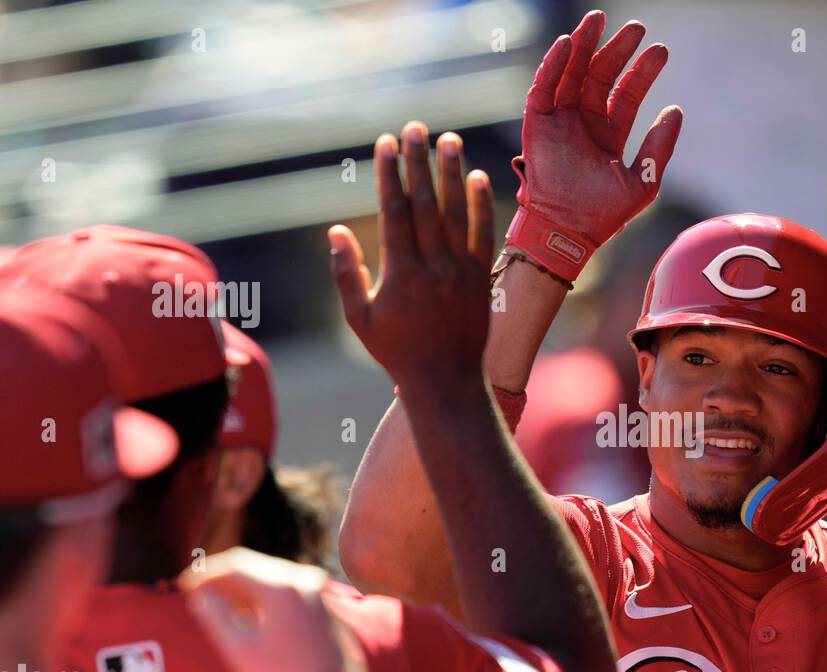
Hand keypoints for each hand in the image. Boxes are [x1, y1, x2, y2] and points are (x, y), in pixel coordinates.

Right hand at [180, 548, 364, 671]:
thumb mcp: (240, 649)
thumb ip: (216, 617)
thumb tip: (201, 595)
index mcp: (282, 588)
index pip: (236, 566)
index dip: (205, 573)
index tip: (184, 585)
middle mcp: (302, 580)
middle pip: (253, 566)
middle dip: (222, 577)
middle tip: (196, 592)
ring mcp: (315, 589)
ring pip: (269, 574)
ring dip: (241, 585)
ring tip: (216, 603)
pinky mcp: (319, 602)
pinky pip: (284, 586)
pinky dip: (261, 594)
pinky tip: (244, 611)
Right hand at [328, 124, 494, 390]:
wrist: (446, 382)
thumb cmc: (397, 352)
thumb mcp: (360, 319)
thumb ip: (347, 274)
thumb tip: (336, 230)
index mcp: (400, 274)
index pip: (394, 212)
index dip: (389, 175)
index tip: (385, 143)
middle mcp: (433, 267)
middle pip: (425, 204)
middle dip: (419, 162)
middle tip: (415, 127)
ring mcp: (461, 271)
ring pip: (457, 213)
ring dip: (453, 173)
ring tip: (450, 139)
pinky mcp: (481, 278)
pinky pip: (483, 235)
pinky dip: (481, 205)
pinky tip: (478, 177)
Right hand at [506, 9, 682, 279]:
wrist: (568, 231)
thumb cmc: (604, 215)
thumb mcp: (642, 181)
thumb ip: (658, 147)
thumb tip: (675, 110)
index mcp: (608, 133)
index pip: (627, 93)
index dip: (642, 71)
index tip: (660, 50)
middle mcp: (584, 121)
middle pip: (601, 75)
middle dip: (617, 50)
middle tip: (636, 26)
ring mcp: (560, 120)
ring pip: (572, 73)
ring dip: (583, 45)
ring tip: (598, 19)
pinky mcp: (537, 123)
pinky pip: (544, 86)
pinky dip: (553, 64)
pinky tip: (567, 44)